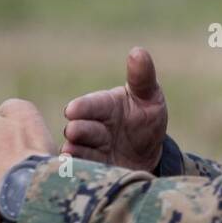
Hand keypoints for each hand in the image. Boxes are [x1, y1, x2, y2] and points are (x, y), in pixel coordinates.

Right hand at [63, 46, 167, 170]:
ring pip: (78, 150)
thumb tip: (138, 52)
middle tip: (75, 130)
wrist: (149, 154)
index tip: (73, 110)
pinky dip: (77, 170)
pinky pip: (82, 170)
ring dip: (76, 151)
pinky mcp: (92, 170)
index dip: (83, 107)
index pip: (91, 105)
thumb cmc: (146, 119)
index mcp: (104, 106)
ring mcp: (90, 149)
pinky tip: (73, 170)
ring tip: (71, 152)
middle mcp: (92, 127)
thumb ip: (142, 78)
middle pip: (81, 128)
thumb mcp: (150, 98)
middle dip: (79, 129)